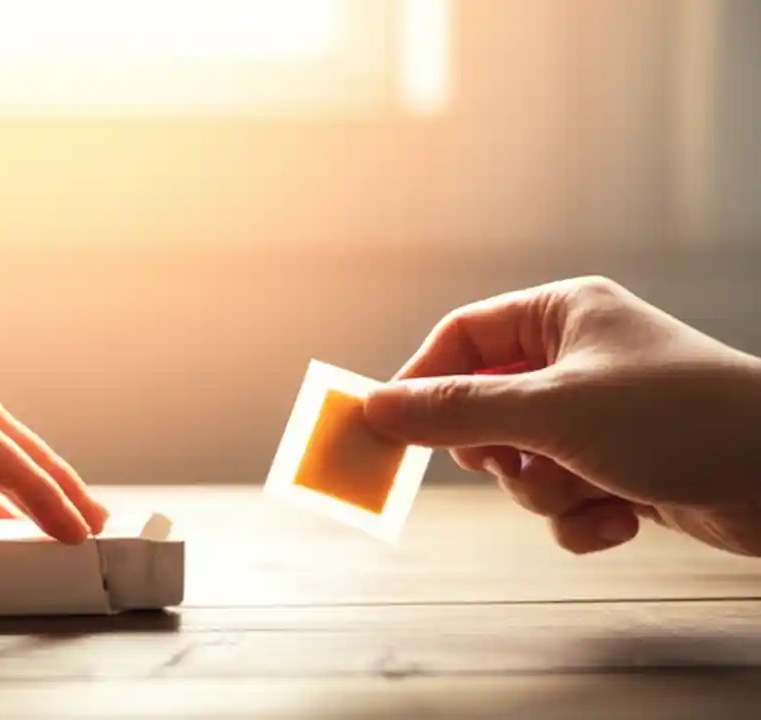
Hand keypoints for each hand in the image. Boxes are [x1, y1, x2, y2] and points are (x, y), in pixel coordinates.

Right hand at [362, 277, 760, 555]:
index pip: (462, 337)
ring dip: (546, 492)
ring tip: (589, 489)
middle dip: (500, 452)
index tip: (386, 425)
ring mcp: (600, 417)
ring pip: (522, 463)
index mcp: (562, 315)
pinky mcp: (621, 468)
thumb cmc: (677, 418)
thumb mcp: (551, 410)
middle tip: (508, 462)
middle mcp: (577, 359)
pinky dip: (581, 517)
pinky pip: (562, 498)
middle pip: (485, 406)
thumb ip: (457, 411)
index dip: (421, 380)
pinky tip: (621, 518)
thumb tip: (375, 407)